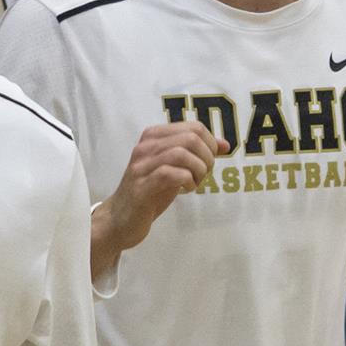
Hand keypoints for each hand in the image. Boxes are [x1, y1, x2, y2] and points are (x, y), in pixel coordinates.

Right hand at [97, 121, 225, 254]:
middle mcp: (145, 147)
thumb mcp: (176, 167)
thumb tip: (224, 145)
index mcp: (154, 136)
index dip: (210, 144)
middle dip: (206, 157)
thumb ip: (197, 153)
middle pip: (190, 138)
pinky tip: (186, 189)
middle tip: (203, 173)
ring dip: (198, 170)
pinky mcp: (141, 186)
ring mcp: (141, 166)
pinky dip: (187, 181)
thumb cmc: (152, 191)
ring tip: (195, 181)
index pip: (193, 126)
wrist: (121, 218)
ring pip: (181, 153)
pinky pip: (171, 174)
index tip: (208, 161)